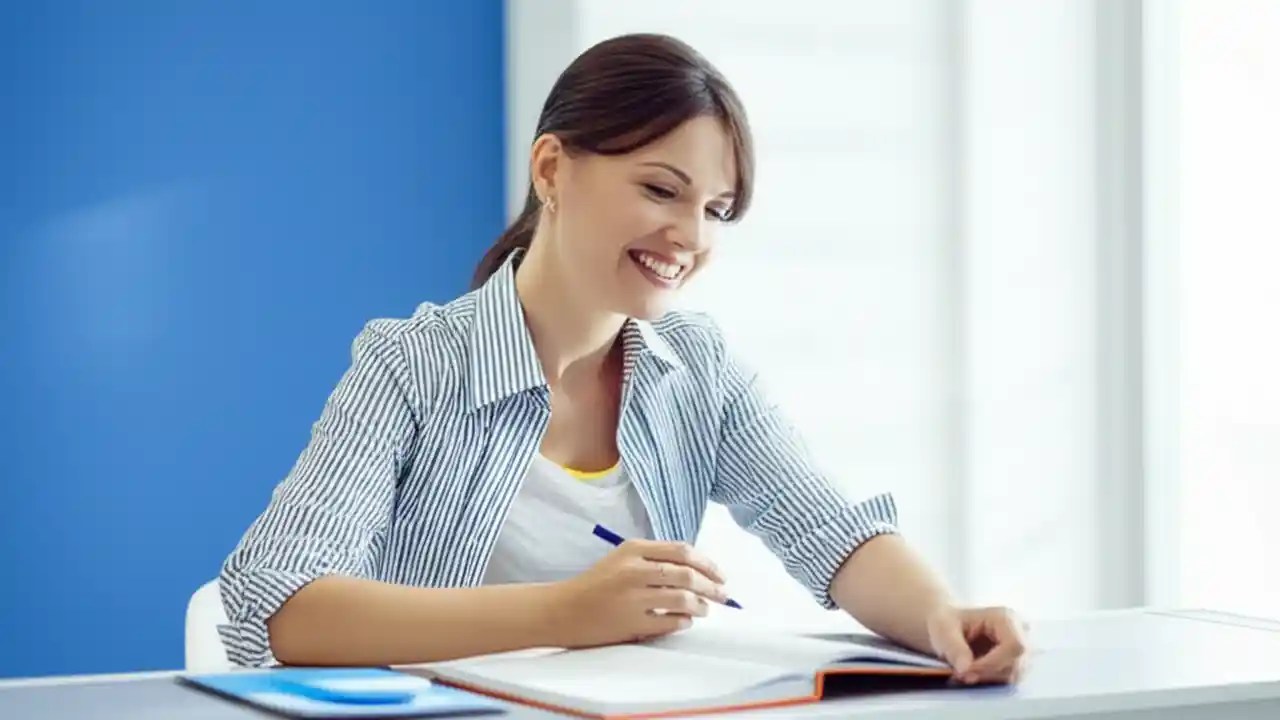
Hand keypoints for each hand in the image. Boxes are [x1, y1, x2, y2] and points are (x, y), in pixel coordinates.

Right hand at [550, 540, 728, 647]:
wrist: (563, 610)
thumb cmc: (597, 584)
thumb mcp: (622, 559)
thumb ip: (655, 559)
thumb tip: (698, 569)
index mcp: (633, 549)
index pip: (682, 551)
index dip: (707, 564)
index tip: (720, 574)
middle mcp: (634, 570)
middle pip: (687, 575)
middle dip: (711, 586)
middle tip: (722, 595)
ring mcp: (633, 598)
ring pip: (683, 599)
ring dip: (701, 605)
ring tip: (705, 609)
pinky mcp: (631, 623)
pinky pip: (670, 622)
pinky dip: (684, 622)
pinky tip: (685, 621)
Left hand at [926, 605, 1028, 684]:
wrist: (946, 625)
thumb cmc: (946, 622)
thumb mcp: (943, 630)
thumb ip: (955, 648)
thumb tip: (965, 668)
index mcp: (1005, 618)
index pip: (1014, 646)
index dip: (993, 663)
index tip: (967, 670)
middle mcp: (1019, 632)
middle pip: (1016, 663)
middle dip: (987, 674)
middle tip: (961, 675)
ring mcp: (1020, 649)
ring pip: (1014, 675)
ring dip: (987, 679)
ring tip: (964, 673)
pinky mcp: (1015, 663)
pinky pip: (1008, 680)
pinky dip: (989, 681)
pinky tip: (972, 674)